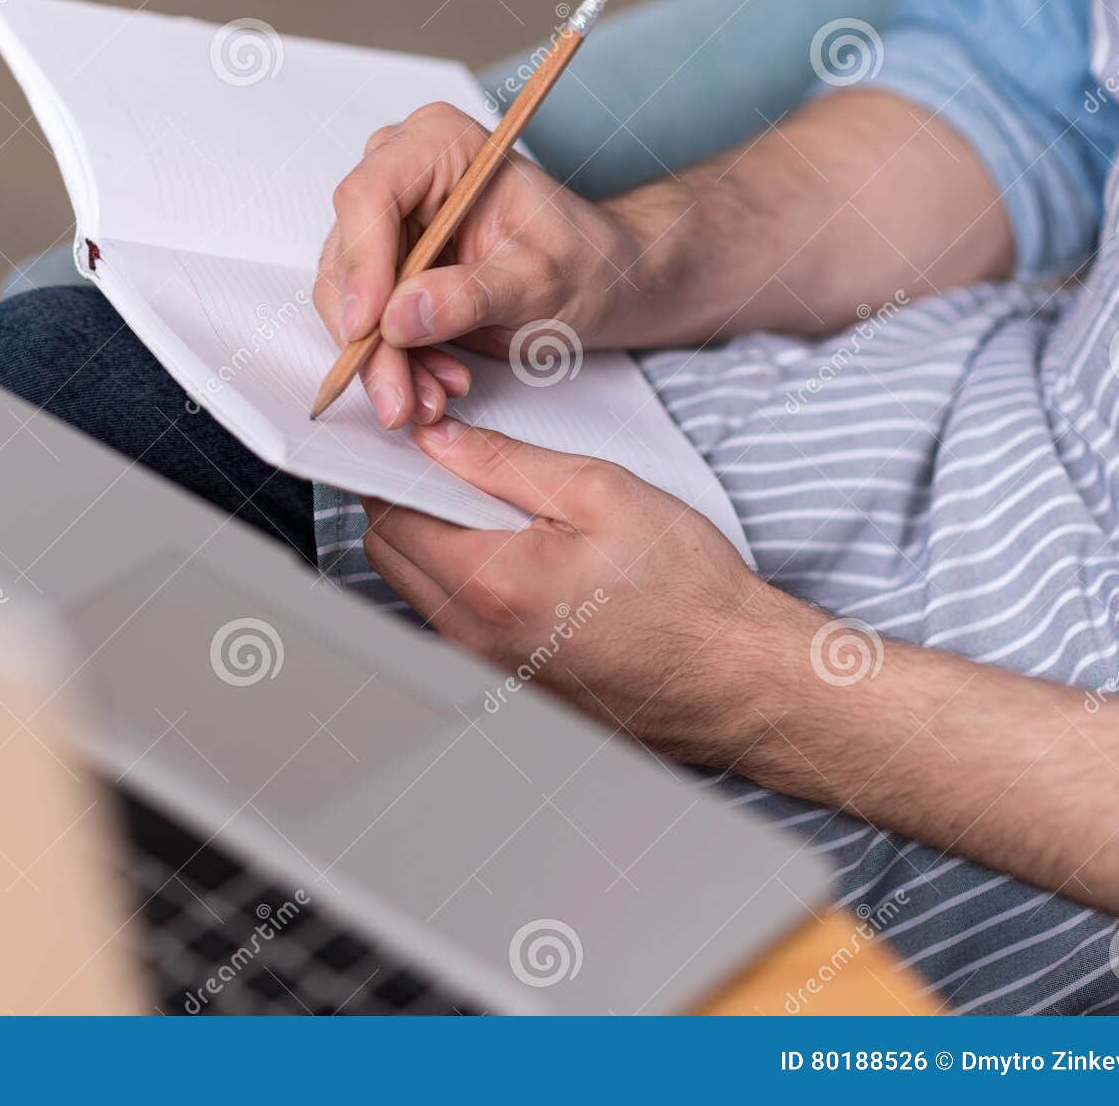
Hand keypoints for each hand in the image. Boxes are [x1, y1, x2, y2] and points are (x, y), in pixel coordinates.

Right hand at [314, 102, 661, 428]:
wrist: (596, 282)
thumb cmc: (581, 261)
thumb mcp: (540, 280)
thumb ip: (471, 295)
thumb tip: (400, 317)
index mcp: (439, 145)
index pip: (369, 196)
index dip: (360, 266)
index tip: (370, 329)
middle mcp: (401, 175)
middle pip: (349, 258)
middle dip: (370, 337)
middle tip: (400, 398)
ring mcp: (388, 225)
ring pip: (348, 301)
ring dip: (381, 362)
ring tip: (432, 398)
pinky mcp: (385, 271)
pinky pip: (364, 325)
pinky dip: (392, 365)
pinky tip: (433, 385)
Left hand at [360, 417, 788, 758]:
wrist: (731, 677)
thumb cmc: (685, 589)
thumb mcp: (600, 492)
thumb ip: (504, 461)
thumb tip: (437, 439)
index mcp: (489, 583)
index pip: (388, 514)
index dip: (393, 466)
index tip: (418, 437)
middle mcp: (470, 636)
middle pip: (387, 554)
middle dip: (404, 500)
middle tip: (454, 464)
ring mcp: (482, 666)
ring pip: (416, 587)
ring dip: (432, 539)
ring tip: (496, 507)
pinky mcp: (504, 681)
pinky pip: (451, 618)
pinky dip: (460, 577)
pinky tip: (517, 553)